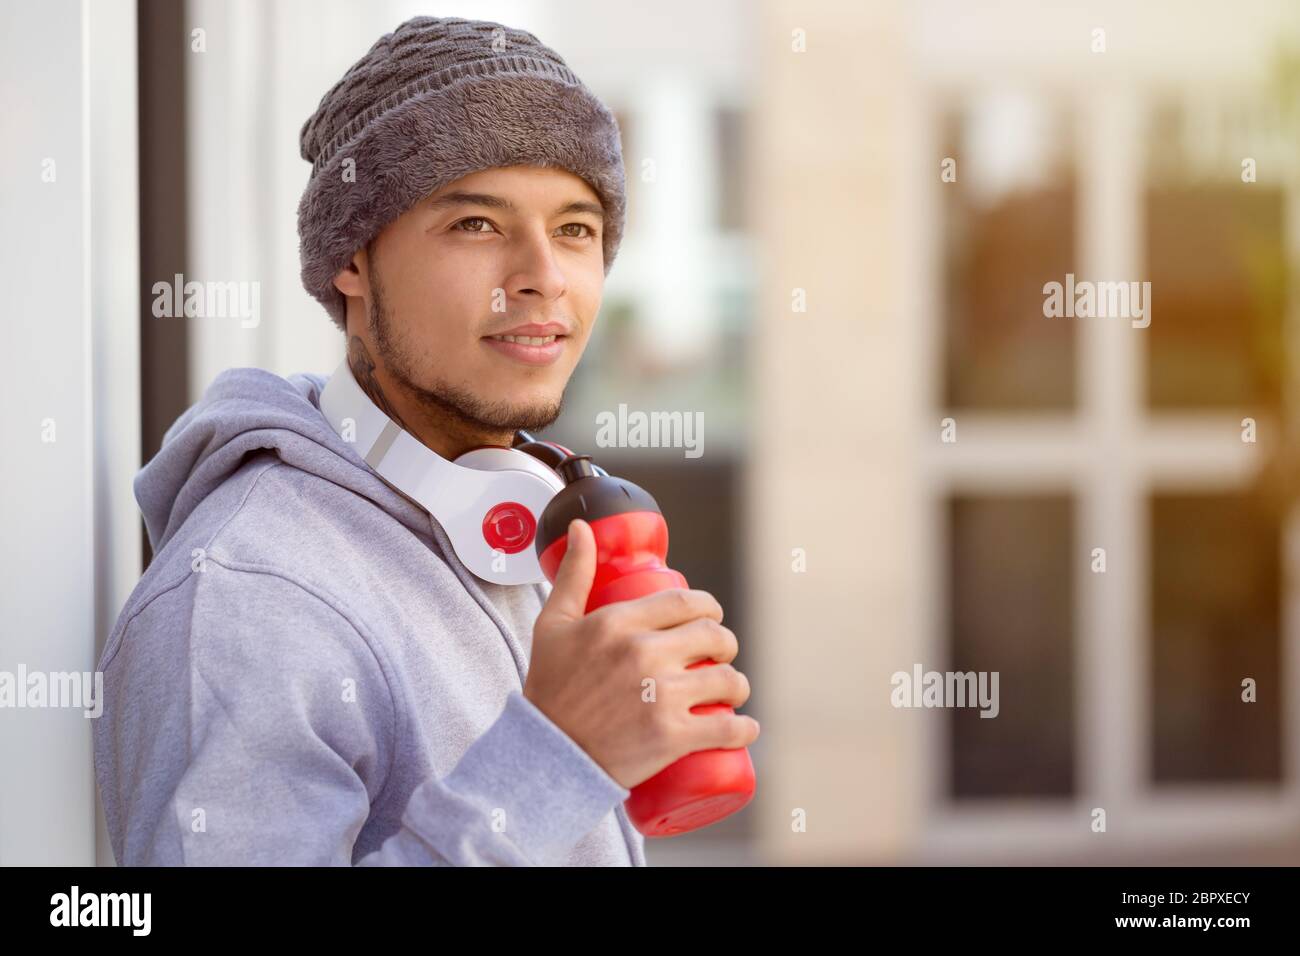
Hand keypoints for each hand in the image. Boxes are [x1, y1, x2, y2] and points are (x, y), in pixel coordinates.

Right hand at [523, 518, 759, 788]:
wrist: (544, 756)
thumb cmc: (549, 688)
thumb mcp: (553, 624)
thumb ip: (572, 574)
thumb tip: (582, 528)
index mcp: (619, 624)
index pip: (687, 603)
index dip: (710, 608)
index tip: (711, 618)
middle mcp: (643, 655)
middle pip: (713, 636)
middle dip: (725, 644)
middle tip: (719, 655)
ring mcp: (660, 697)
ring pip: (728, 679)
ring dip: (738, 684)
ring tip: (731, 691)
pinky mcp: (671, 737)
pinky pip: (727, 729)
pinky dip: (745, 729)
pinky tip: (747, 727)